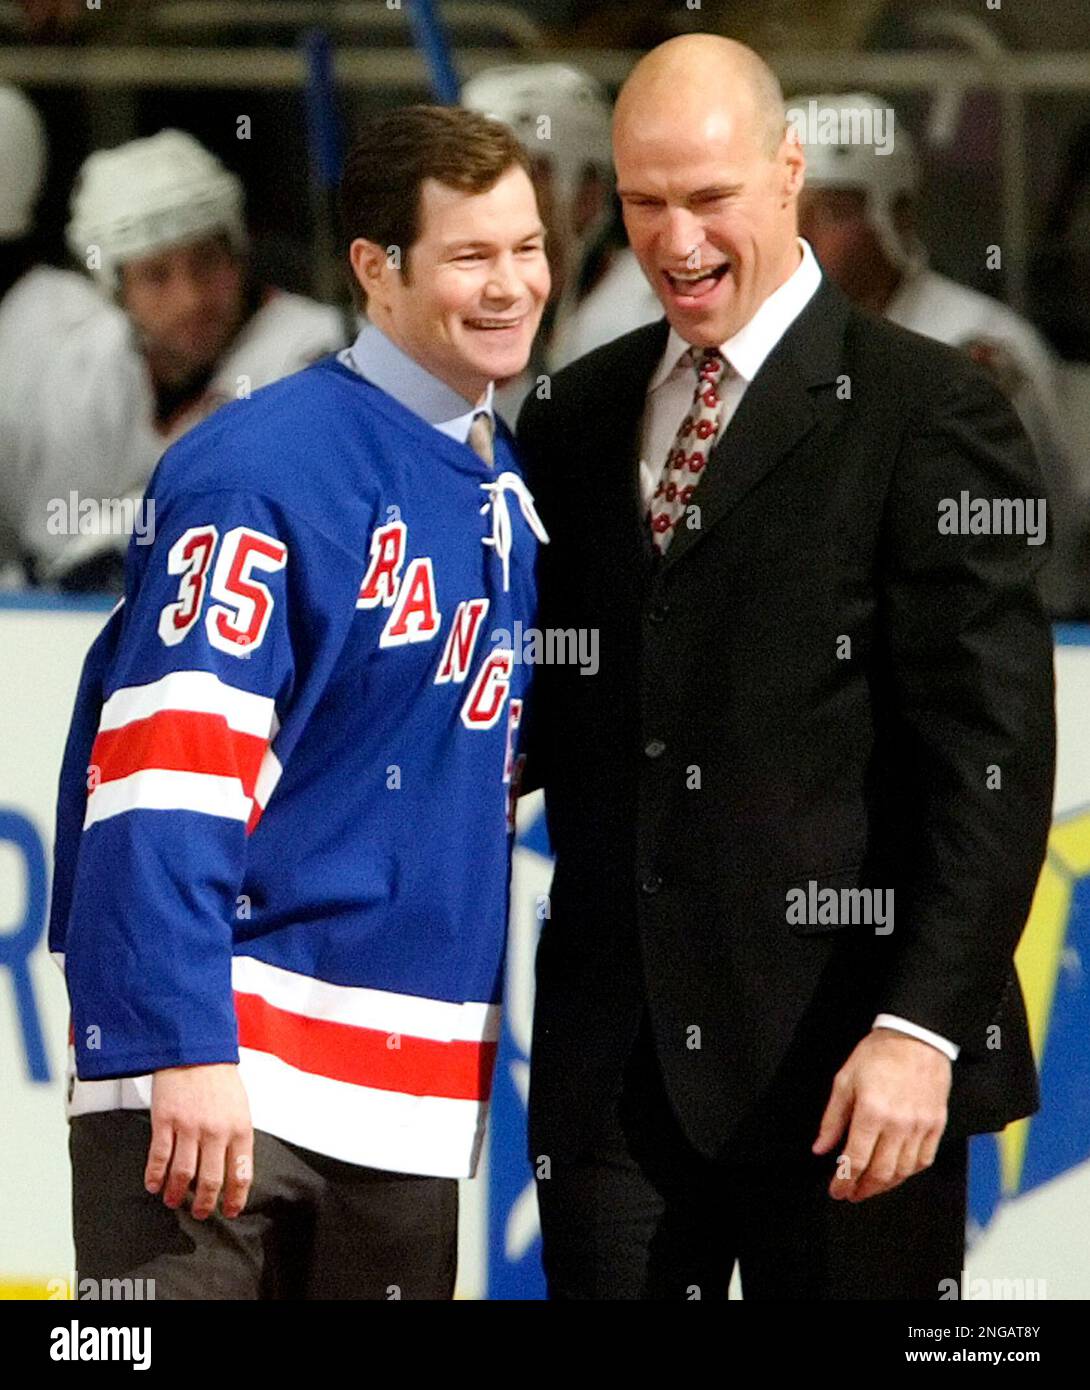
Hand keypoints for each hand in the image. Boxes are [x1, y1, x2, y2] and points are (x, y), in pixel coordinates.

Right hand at [145, 1063, 253, 1219]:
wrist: (195, 1050)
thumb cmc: (219, 1078)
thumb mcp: (241, 1107)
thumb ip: (237, 1137)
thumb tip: (233, 1168)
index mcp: (240, 1128)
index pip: (241, 1173)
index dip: (236, 1197)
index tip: (231, 1210)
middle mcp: (216, 1132)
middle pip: (210, 1181)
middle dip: (204, 1203)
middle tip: (200, 1212)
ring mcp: (189, 1128)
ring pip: (183, 1174)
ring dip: (177, 1194)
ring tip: (174, 1201)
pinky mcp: (165, 1122)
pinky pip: (159, 1158)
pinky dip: (155, 1176)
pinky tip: (154, 1185)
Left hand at [811, 1028, 951, 1202]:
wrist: (916, 1037)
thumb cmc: (879, 1054)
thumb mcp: (844, 1080)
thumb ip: (832, 1118)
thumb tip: (821, 1147)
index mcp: (871, 1112)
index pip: (855, 1160)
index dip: (843, 1181)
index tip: (836, 1190)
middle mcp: (898, 1124)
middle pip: (880, 1172)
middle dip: (862, 1189)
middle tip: (851, 1193)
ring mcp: (920, 1127)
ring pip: (903, 1171)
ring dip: (885, 1185)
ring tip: (870, 1187)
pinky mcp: (936, 1125)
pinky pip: (924, 1160)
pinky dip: (908, 1172)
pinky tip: (897, 1173)